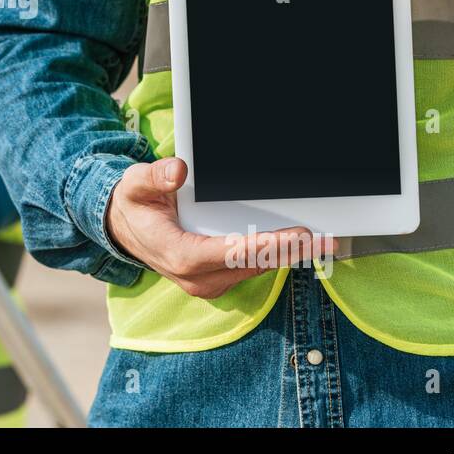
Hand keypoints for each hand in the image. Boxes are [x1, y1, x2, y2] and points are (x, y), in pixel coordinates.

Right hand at [106, 157, 335, 297]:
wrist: (126, 231)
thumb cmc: (135, 206)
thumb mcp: (135, 185)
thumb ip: (155, 177)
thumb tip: (178, 170)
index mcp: (180, 255)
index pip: (232, 253)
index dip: (267, 245)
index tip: (297, 236)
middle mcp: (198, 277)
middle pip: (254, 264)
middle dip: (291, 252)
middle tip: (327, 241)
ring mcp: (209, 283)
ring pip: (258, 269)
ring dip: (288, 256)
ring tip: (322, 242)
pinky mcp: (218, 280)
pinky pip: (253, 269)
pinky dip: (276, 257)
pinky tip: (298, 245)